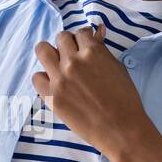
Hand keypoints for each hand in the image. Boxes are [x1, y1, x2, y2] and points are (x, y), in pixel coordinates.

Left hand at [32, 21, 146, 155]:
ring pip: (42, 50)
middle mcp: (73, 61)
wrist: (120, 129)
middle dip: (67, 44)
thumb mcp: (117, 68)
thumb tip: (97, 33)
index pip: (80, 33)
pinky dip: (44, 79)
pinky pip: (37, 77)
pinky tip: (53, 84)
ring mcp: (60, 79)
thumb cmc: (125, 100)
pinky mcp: (51, 96)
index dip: (83, 39)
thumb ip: (103, 50)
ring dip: (49, 53)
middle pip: (61, 38)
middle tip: (72, 56)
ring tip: (56, 64)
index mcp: (93, 52)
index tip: (84, 46)